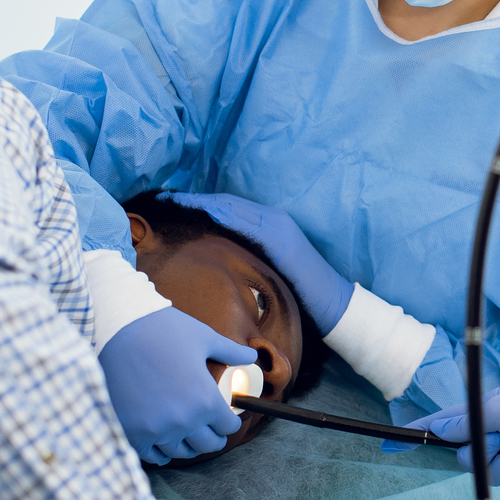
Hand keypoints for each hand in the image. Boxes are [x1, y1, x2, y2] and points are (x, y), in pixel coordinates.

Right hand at [99, 306, 259, 463]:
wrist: (118, 329)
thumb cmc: (164, 329)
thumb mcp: (205, 337)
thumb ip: (231, 352)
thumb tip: (251, 357)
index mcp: (205, 400)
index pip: (228, 427)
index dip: (231, 421)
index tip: (228, 418)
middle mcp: (184, 420)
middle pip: (207, 444)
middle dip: (214, 437)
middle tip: (213, 433)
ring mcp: (156, 429)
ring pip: (181, 452)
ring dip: (189, 446)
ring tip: (190, 440)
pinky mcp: (131, 432)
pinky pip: (151, 455)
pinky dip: (161, 454)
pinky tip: (165, 449)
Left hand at [165, 193, 354, 329]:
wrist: (332, 302)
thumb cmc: (300, 291)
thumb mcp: (269, 267)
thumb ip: (248, 255)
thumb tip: (217, 257)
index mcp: (269, 223)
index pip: (229, 207)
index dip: (201, 202)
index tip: (175, 202)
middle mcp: (273, 218)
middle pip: (227, 202)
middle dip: (196, 199)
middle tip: (166, 196)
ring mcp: (278, 226)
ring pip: (235, 207)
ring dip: (204, 203)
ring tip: (177, 201)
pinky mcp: (281, 240)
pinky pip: (249, 223)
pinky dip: (227, 215)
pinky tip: (208, 212)